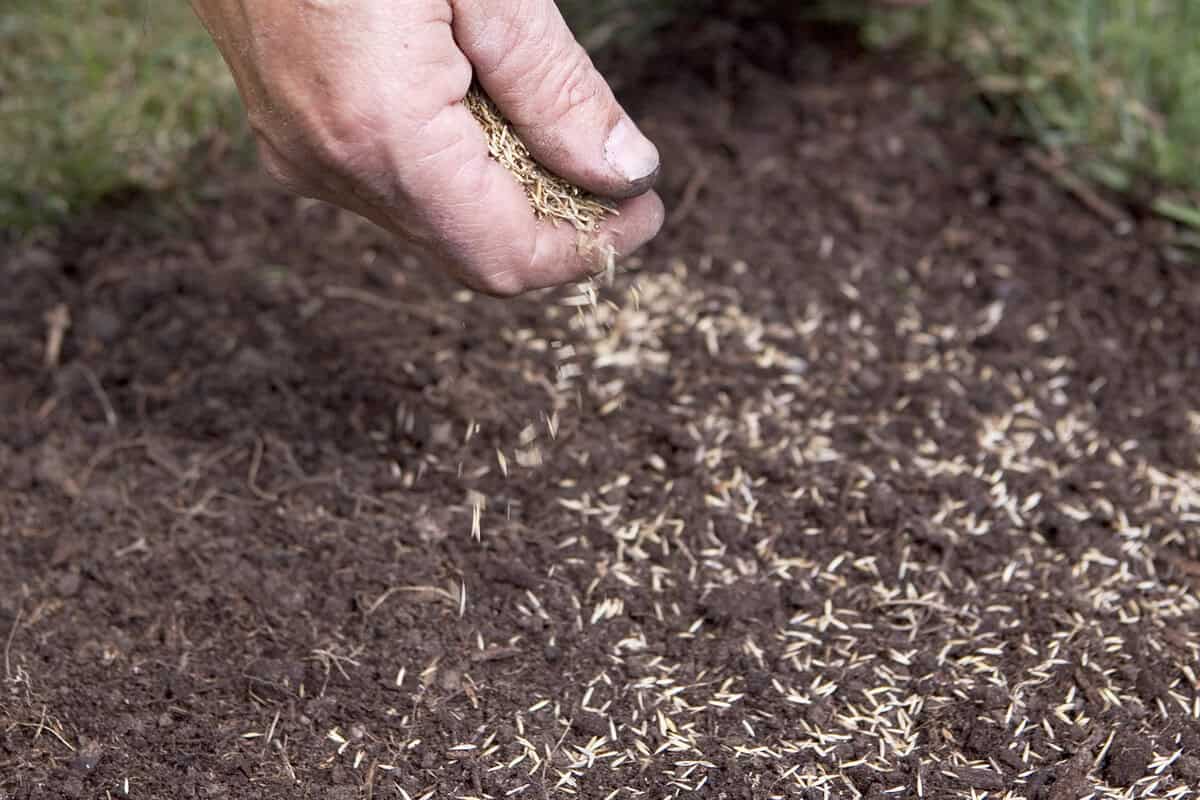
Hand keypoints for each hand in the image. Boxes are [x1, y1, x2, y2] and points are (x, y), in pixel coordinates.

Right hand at [189, 0, 663, 295]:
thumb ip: (556, 86)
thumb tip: (624, 172)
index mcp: (383, 133)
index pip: (506, 258)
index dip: (587, 248)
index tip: (642, 209)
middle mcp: (332, 166)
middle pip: (472, 252)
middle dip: (555, 222)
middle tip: (613, 168)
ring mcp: (302, 155)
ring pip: (434, 225)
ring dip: (506, 193)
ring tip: (544, 117)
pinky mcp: (291, 133)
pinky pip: (393, 187)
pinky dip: (456, 170)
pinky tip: (478, 102)